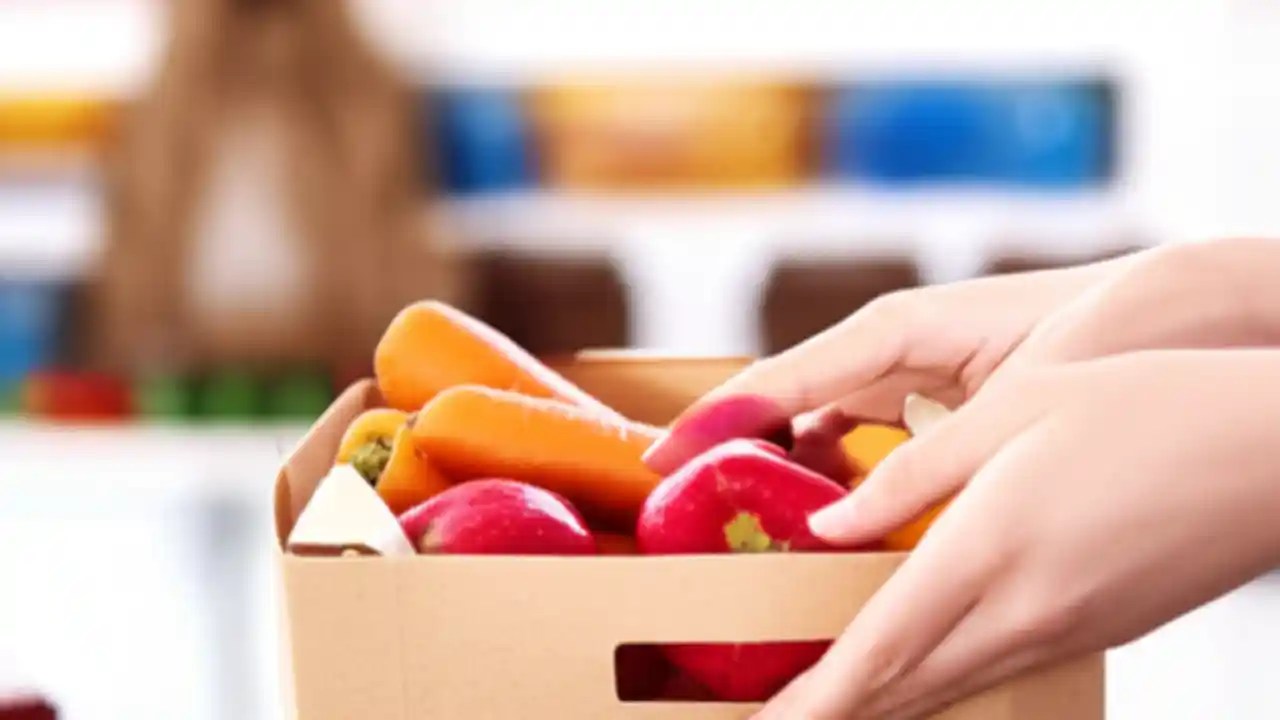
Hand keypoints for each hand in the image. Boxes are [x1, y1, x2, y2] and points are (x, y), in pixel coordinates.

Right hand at [647, 239, 1279, 477]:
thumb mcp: (1007, 398)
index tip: (655, 460)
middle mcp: (890, 344)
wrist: (1173, 310)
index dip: (713, 423)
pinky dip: (832, 475)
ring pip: (816, 423)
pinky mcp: (930, 395)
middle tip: (683, 508)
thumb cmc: (1097, 329)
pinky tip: (828, 516)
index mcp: (894, 329)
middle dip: (731, 448)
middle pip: (784, 401)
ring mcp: (909, 368)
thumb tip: (836, 519)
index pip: (778, 382)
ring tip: (743, 524)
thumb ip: (915, 455)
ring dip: (780, 468)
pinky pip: (857, 436)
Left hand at [755, 350, 1279, 718]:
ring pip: (953, 686)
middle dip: (833, 717)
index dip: (814, 700)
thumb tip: (832, 526)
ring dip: (885, 704)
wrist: (1279, 448)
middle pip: (907, 688)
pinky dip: (943, 680)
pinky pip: (1001, 668)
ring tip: (828, 705)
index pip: (878, 650)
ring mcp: (1071, 630)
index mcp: (989, 550)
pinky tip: (920, 667)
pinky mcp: (1103, 630)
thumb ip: (912, 474)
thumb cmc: (1150, 406)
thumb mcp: (1015, 409)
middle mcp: (1026, 610)